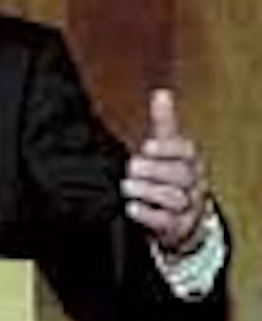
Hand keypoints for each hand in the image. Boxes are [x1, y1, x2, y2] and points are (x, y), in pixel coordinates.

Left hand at [122, 89, 209, 254]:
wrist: (177, 216)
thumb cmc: (168, 175)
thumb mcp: (165, 148)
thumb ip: (162, 123)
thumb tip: (162, 93)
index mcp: (188, 160)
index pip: (186, 152)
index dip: (167, 149)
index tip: (147, 146)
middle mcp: (192, 183)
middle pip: (179, 175)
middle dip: (154, 170)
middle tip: (132, 167)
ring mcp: (186, 206)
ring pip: (173, 198)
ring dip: (148, 191)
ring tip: (128, 186)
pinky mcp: (177, 227)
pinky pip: (166, 222)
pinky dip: (148, 214)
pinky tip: (132, 208)